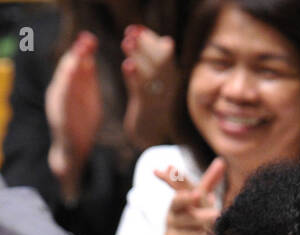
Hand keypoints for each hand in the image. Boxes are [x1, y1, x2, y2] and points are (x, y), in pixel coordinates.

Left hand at [46, 31, 102, 200]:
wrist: (70, 149)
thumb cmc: (70, 158)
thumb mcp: (69, 165)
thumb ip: (68, 170)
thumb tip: (65, 181)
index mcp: (61, 115)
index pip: (63, 97)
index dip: (69, 83)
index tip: (74, 70)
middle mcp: (61, 101)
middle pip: (67, 77)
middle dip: (74, 62)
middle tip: (84, 46)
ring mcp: (69, 92)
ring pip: (73, 70)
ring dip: (80, 55)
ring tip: (88, 41)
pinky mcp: (79, 88)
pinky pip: (81, 71)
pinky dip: (85, 59)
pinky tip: (91, 47)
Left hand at [121, 24, 176, 150]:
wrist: (157, 140)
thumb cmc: (154, 111)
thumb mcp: (155, 86)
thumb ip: (149, 65)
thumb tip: (142, 39)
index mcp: (173, 78)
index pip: (164, 52)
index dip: (150, 39)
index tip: (136, 29)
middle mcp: (170, 86)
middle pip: (159, 59)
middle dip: (144, 44)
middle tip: (130, 33)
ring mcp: (160, 98)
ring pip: (150, 73)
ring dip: (138, 55)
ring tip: (126, 42)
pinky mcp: (148, 110)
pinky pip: (141, 91)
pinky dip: (134, 77)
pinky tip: (127, 65)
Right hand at [156, 158, 225, 234]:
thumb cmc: (193, 222)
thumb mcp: (200, 203)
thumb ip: (208, 183)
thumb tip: (221, 161)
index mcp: (176, 206)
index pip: (178, 197)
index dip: (186, 197)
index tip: (194, 195)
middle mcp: (171, 221)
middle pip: (187, 217)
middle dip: (201, 216)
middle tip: (216, 216)